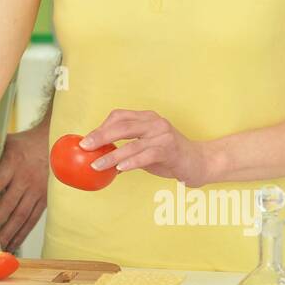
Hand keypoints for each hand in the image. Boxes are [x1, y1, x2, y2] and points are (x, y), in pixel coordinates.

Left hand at [0, 125, 48, 251]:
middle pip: (8, 204)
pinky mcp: (44, 199)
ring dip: (8, 232)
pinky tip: (13, 243)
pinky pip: (33, 219)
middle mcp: (25, 178)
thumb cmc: (24, 143)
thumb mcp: (6, 142)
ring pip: (21, 215)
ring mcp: (37, 190)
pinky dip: (22, 233)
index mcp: (13, 161)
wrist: (53, 143)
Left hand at [80, 109, 210, 188]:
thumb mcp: (145, 148)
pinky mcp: (170, 150)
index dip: (101, 127)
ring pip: (132, 143)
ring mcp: (163, 135)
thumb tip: (97, 157)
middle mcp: (154, 122)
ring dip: (112, 155)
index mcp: (147, 117)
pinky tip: (120, 169)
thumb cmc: (168, 156)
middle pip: (122, 126)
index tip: (87, 140)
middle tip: (86, 147)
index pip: (119, 116)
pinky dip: (131, 162)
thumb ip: (125, 148)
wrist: (198, 162)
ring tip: (97, 165)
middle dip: (101, 136)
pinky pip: (146, 155)